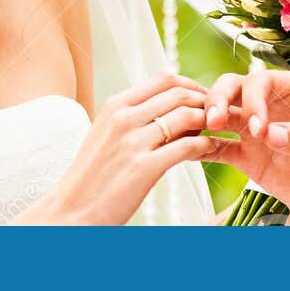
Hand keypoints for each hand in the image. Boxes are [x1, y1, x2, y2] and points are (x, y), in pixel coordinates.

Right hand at [19, 73, 220, 224]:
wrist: (71, 211)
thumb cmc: (92, 177)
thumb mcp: (106, 136)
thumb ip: (132, 118)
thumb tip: (166, 108)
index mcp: (114, 106)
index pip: (163, 79)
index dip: (190, 85)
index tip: (203, 97)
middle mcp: (123, 118)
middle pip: (178, 94)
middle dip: (205, 101)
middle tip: (218, 114)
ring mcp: (133, 142)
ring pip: (186, 117)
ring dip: (209, 122)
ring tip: (218, 131)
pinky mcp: (144, 168)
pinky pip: (187, 147)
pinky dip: (206, 145)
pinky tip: (212, 149)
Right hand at [204, 69, 289, 223]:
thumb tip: (273, 135)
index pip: (263, 81)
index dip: (254, 100)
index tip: (257, 129)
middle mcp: (272, 106)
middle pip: (234, 88)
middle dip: (218, 99)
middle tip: (215, 122)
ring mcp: (256, 131)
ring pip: (221, 113)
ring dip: (205, 119)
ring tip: (197, 133)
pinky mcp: (248, 157)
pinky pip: (219, 148)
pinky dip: (201, 146)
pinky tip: (190, 149)